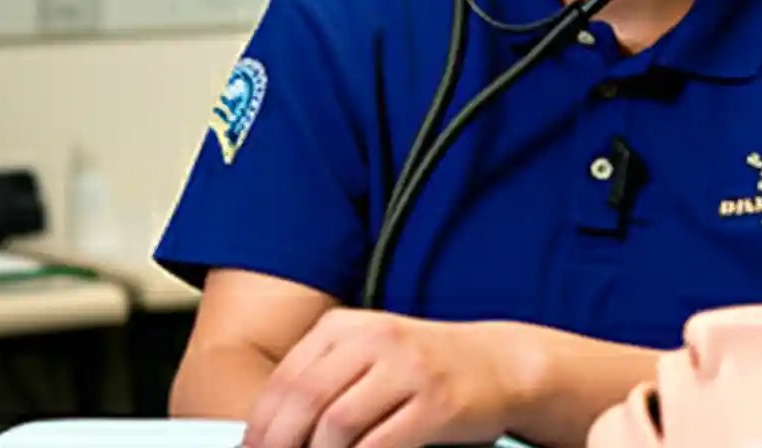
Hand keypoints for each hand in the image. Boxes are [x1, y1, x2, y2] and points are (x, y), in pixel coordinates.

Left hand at [244, 309, 528, 447]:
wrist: (500, 364)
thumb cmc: (427, 366)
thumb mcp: (370, 353)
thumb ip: (325, 377)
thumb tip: (273, 426)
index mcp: (348, 325)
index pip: (286, 377)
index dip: (261, 422)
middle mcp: (375, 339)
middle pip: (304, 398)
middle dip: (278, 442)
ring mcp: (408, 369)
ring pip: (336, 422)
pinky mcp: (436, 404)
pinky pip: (381, 443)